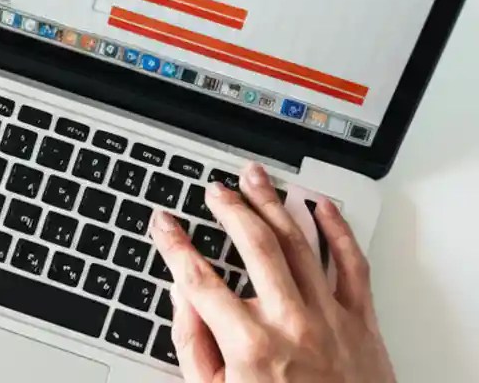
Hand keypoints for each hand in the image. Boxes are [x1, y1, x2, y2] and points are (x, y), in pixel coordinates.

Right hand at [150, 162, 394, 382]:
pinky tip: (320, 207)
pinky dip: (337, 230)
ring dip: (273, 204)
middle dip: (229, 208)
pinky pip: (352, 264)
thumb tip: (182, 296)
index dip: (174, 244)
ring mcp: (330, 319)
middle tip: (215, 190)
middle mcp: (290, 324)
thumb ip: (193, 345)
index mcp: (248, 346)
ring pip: (299, 243)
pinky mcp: (363, 323)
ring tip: (255, 179)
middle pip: (254, 245)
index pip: (198, 278)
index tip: (163, 224)